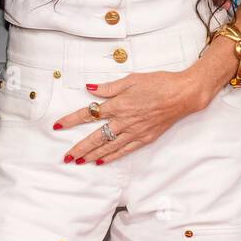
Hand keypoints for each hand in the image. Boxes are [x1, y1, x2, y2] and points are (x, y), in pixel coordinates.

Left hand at [52, 70, 203, 165]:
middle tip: (66, 156)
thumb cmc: (158, 83)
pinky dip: (111, 156)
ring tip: (79, 162)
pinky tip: (101, 161)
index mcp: (119, 104)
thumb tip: (89, 89)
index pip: (89, 113)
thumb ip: (109, 87)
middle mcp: (124, 120)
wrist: (183, 94)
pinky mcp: (145, 138)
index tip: (58, 125)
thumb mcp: (131, 79)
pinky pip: (124, 150)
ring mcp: (135, 132)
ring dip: (92, 155)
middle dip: (79, 147)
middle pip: (96, 136)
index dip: (71, 120)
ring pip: (108, 146)